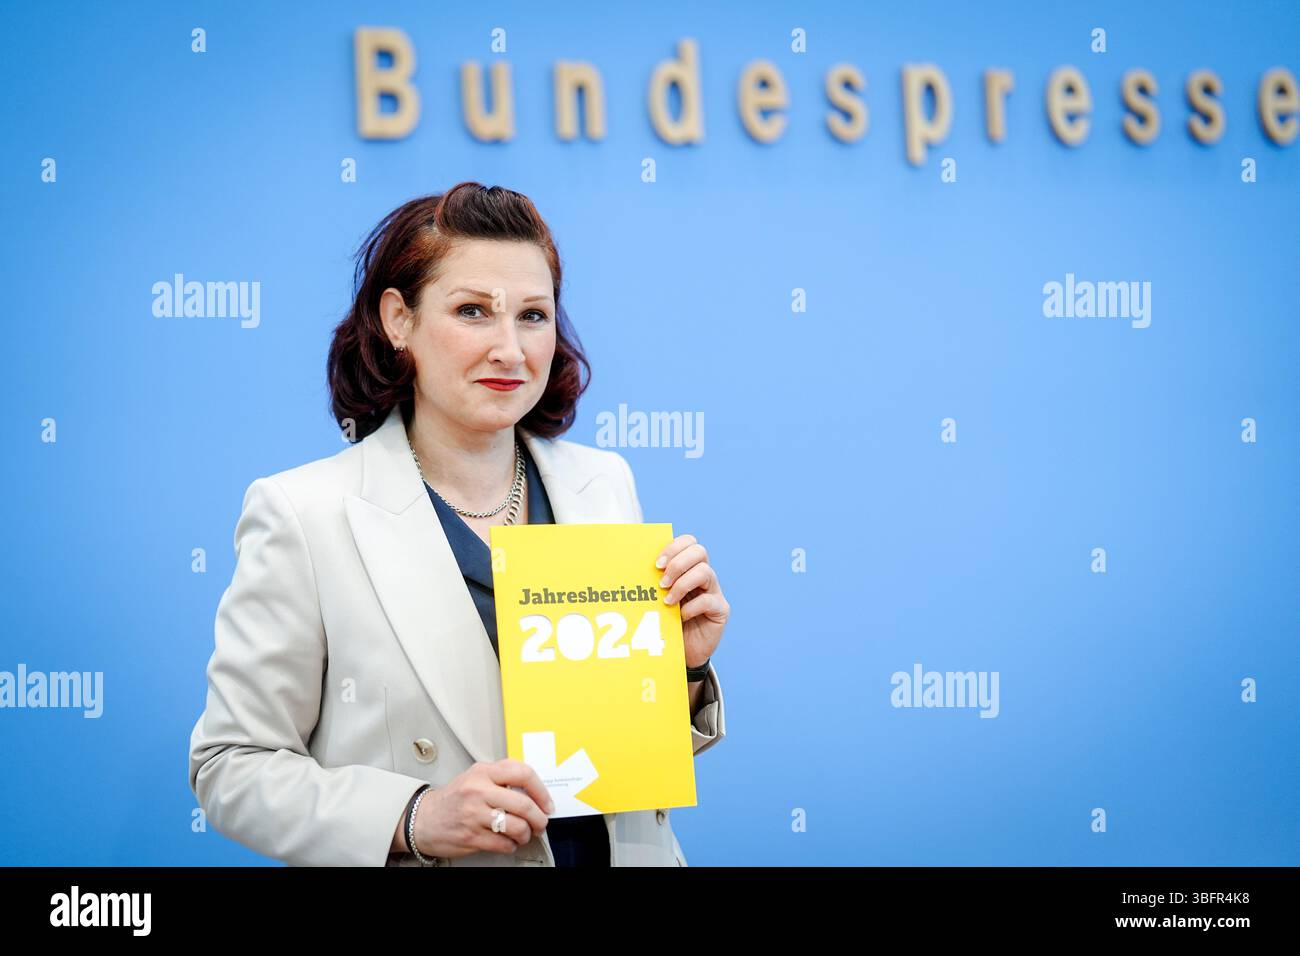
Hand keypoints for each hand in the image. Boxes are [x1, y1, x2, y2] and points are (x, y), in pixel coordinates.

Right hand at [411, 759, 554, 858]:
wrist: (423, 819)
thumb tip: (534, 791)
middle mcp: (478, 790)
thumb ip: (501, 777)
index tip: (547, 803)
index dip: (541, 790)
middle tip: (541, 823)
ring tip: (523, 834)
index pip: (522, 773)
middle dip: (539, 818)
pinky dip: (511, 845)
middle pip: (523, 804)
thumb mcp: (476, 777)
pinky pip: (503, 843)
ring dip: (526, 834)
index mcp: (483, 772)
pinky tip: (508, 841)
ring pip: (516, 826)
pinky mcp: (471, 836)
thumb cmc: (454, 798)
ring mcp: (474, 814)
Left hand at [656, 533, 729, 668]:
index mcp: (689, 567)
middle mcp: (704, 576)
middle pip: (699, 551)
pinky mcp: (720, 610)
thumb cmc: (666, 621)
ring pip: (705, 572)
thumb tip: (632, 568)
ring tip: (667, 601)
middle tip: (662, 583)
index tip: (657, 564)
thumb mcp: (657, 598)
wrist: (682, 651)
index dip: (673, 548)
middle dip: (677, 564)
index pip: (688, 542)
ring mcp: (714, 592)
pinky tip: (681, 616)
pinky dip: (691, 607)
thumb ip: (652, 583)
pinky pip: (708, 601)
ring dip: (682, 584)